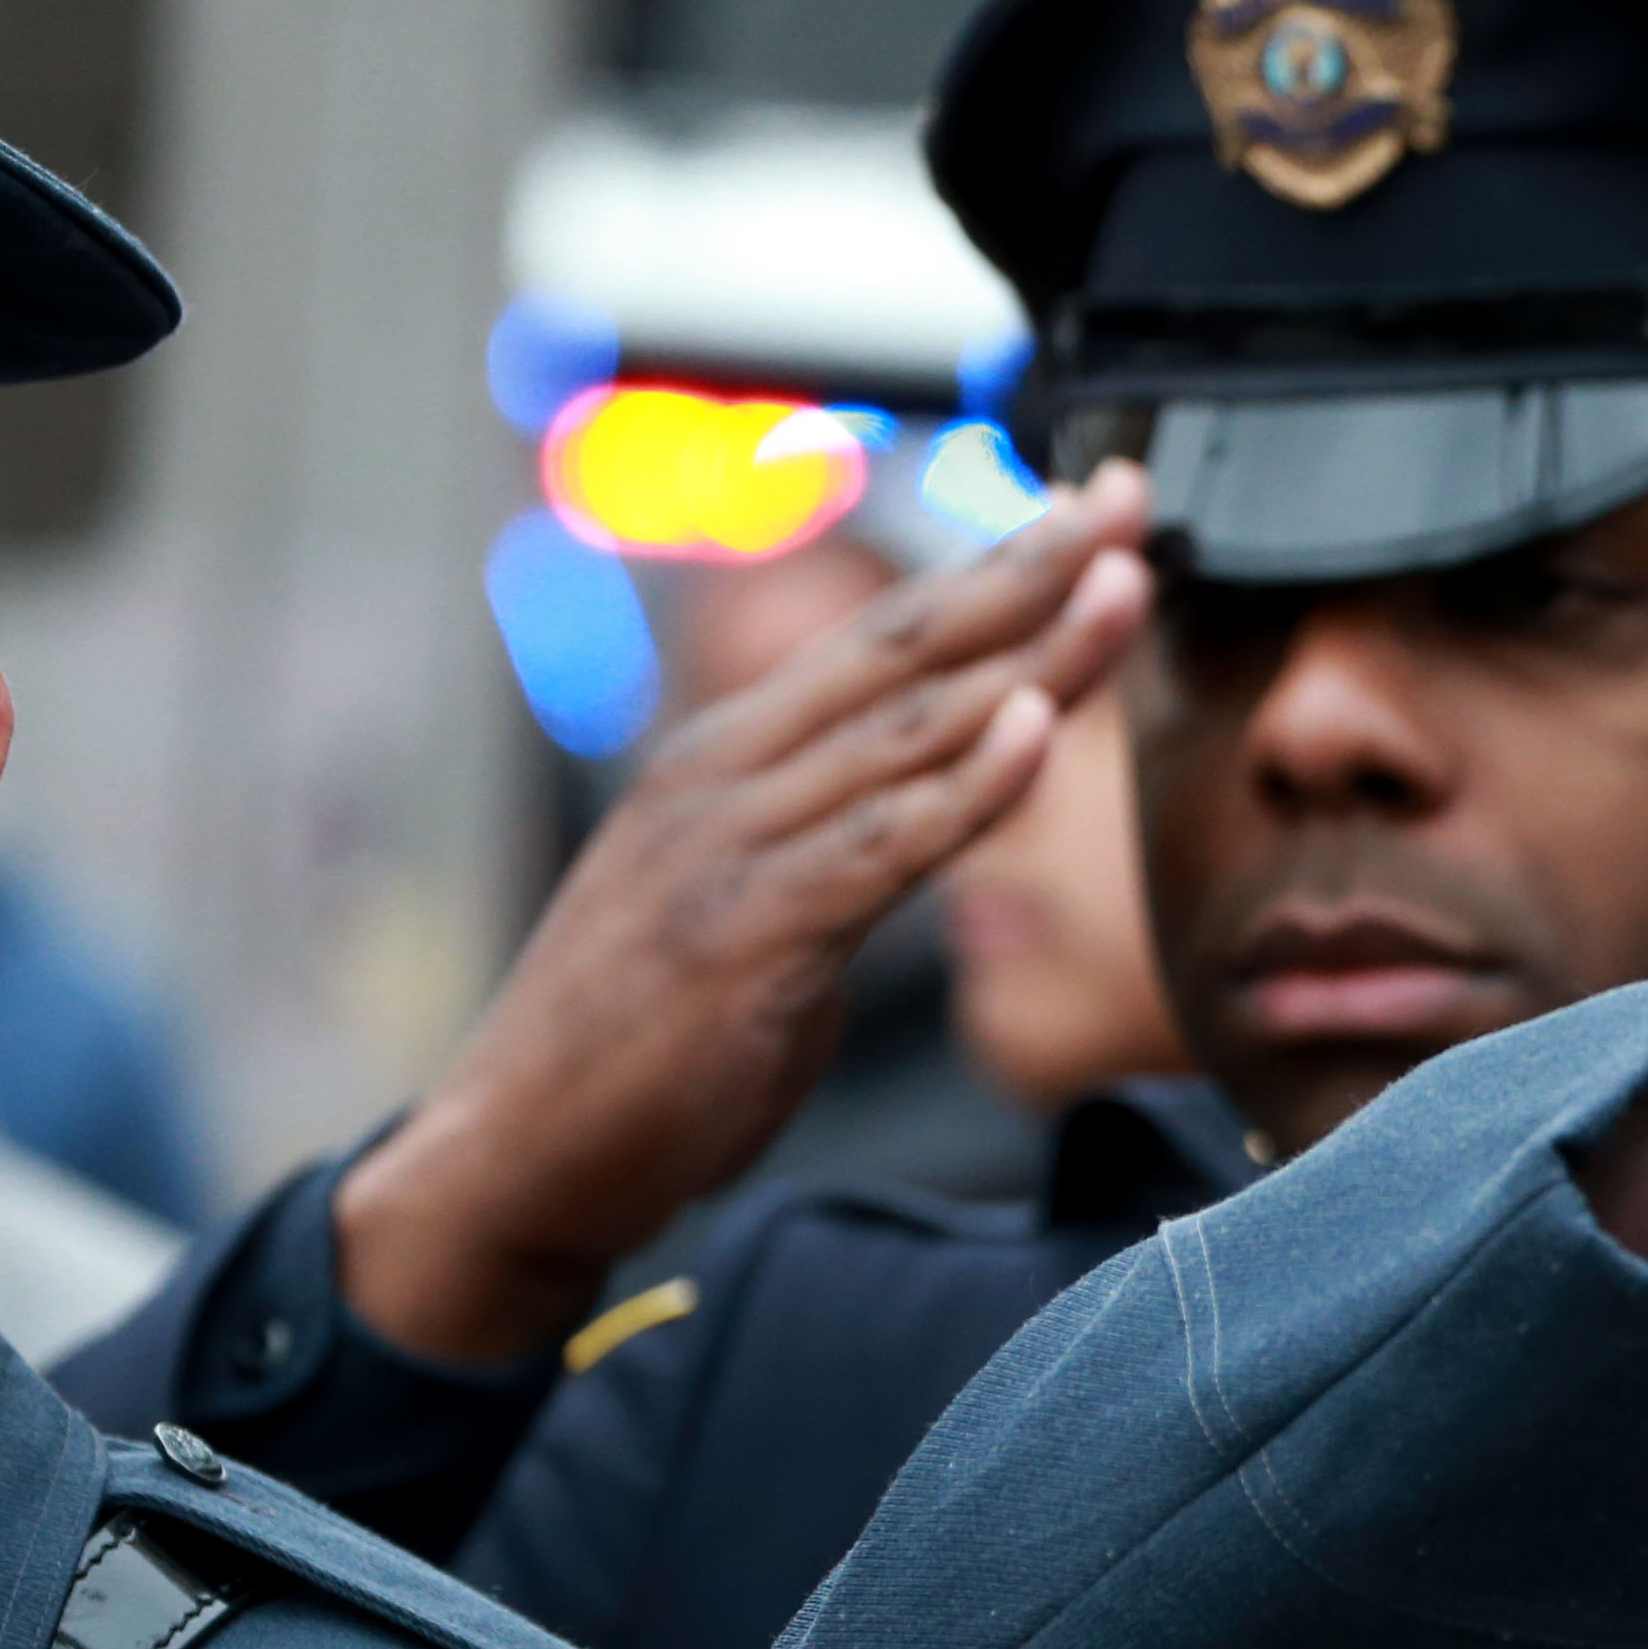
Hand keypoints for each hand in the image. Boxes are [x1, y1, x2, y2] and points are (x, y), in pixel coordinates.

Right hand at [336, 469, 1159, 1365]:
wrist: (520, 1152)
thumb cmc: (644, 1039)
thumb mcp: (752, 903)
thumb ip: (842, 836)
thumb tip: (938, 800)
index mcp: (730, 757)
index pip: (887, 636)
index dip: (997, 566)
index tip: (1094, 507)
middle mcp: (728, 776)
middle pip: (904, 648)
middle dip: (1028, 567)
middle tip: (1127, 497)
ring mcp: (732, 848)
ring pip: (908, 730)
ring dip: (1027, 655)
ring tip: (1120, 585)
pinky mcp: (746, 935)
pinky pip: (878, 848)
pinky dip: (963, 787)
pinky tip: (1035, 734)